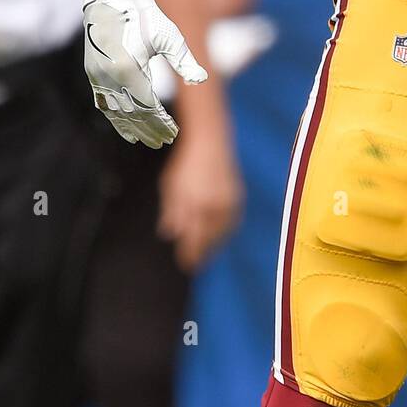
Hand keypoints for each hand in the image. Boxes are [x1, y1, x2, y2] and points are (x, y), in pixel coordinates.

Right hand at [83, 0, 206, 148]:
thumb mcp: (170, 36)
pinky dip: (113, 115)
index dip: (161, 123)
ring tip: (145, 140)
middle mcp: (110, 76)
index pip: (147, 108)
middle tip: (163, 142)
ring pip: (114, 111)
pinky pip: (102, 101)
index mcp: (130, 69)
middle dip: (148, 130)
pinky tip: (123, 124)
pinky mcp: (92, 70)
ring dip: (130, 127)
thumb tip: (201, 80)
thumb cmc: (146, 14)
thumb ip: (184, 61)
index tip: (173, 134)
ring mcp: (97, 75)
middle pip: (131, 114)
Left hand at [158, 131, 243, 270]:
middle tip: (196, 262)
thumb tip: (169, 233)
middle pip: (210, 238)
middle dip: (204, 251)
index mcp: (197, 204)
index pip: (194, 238)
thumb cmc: (185, 163)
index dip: (190, 254)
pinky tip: (219, 232)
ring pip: (223, 231)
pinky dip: (225, 230)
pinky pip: (232, 221)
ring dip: (215, 243)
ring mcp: (229, 201)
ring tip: (208, 250)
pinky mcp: (238, 196)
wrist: (210, 140)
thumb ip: (171, 211)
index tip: (187, 265)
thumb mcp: (170, 187)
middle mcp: (215, 206)